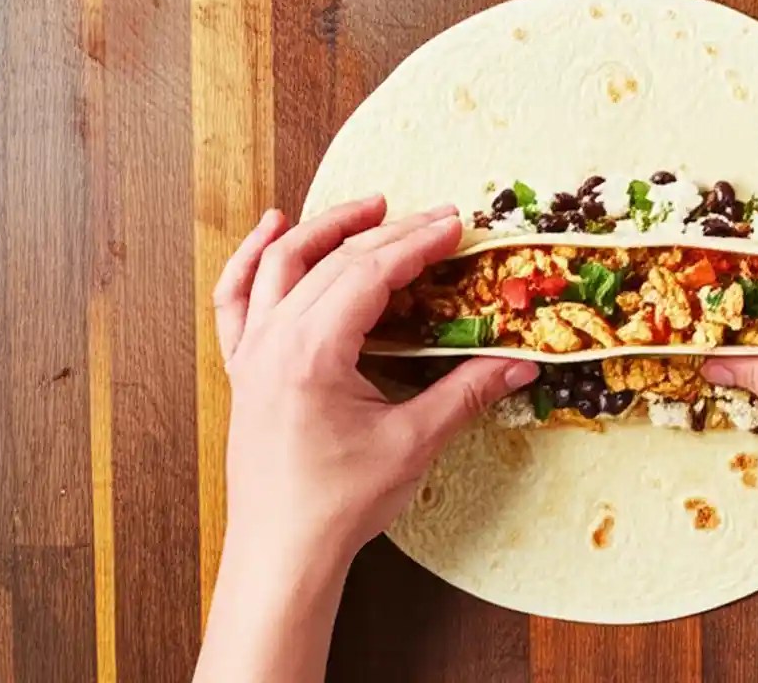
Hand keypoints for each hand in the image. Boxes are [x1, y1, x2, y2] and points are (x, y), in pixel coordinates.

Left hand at [212, 196, 538, 559]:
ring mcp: (252, 352)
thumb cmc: (341, 502)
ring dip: (325, 227)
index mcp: (313, 352)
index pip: (370, 273)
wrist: (282, 551)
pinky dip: (252, 258)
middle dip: (389, 231)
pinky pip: (237, 298)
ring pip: (281, 265)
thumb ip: (466, 392)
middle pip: (333, 260)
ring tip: (369, 205)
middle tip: (436, 217)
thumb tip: (520, 364)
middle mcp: (275, 340)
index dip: (417, 242)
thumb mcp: (413, 443)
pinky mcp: (244, 368)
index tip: (455, 224)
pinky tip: (271, 231)